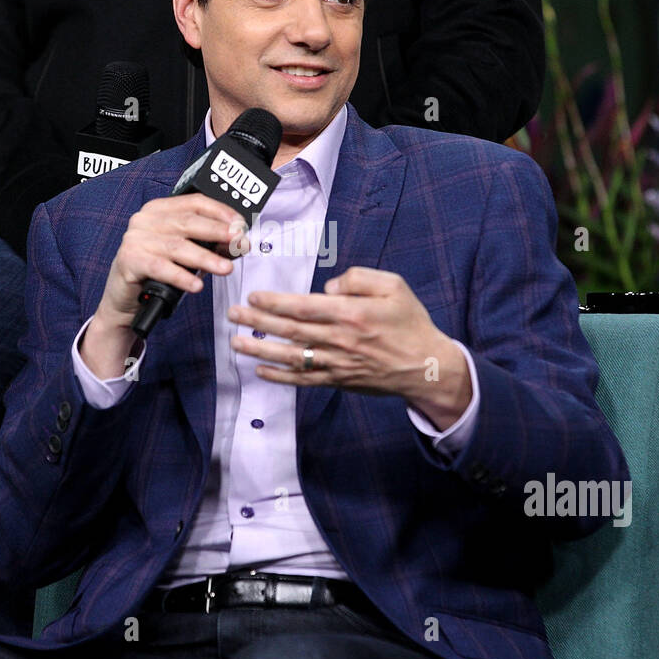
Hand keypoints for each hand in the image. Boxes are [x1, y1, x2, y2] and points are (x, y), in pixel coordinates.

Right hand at [82, 194, 248, 376]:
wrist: (125, 298)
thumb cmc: (156, 272)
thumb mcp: (184, 252)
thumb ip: (207, 244)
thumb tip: (237, 242)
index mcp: (159, 209)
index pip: (195, 203)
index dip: (221, 212)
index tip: (241, 225)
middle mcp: (145, 220)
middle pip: (188, 222)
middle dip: (218, 233)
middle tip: (239, 243)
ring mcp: (135, 239)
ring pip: (177, 246)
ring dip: (205, 258)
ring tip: (225, 268)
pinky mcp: (129, 260)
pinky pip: (160, 268)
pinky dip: (181, 276)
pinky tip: (196, 285)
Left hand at [226, 266, 470, 427]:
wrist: (426, 365)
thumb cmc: (410, 323)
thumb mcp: (394, 287)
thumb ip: (359, 278)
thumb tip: (328, 287)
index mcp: (351, 313)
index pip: (303, 307)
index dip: (275, 302)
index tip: (254, 296)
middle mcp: (339, 339)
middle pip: (290, 330)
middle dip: (257, 321)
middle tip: (232, 314)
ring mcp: (336, 363)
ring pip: (290, 357)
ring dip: (260, 350)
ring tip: (235, 342)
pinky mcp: (338, 380)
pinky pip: (303, 379)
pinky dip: (280, 377)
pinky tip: (260, 371)